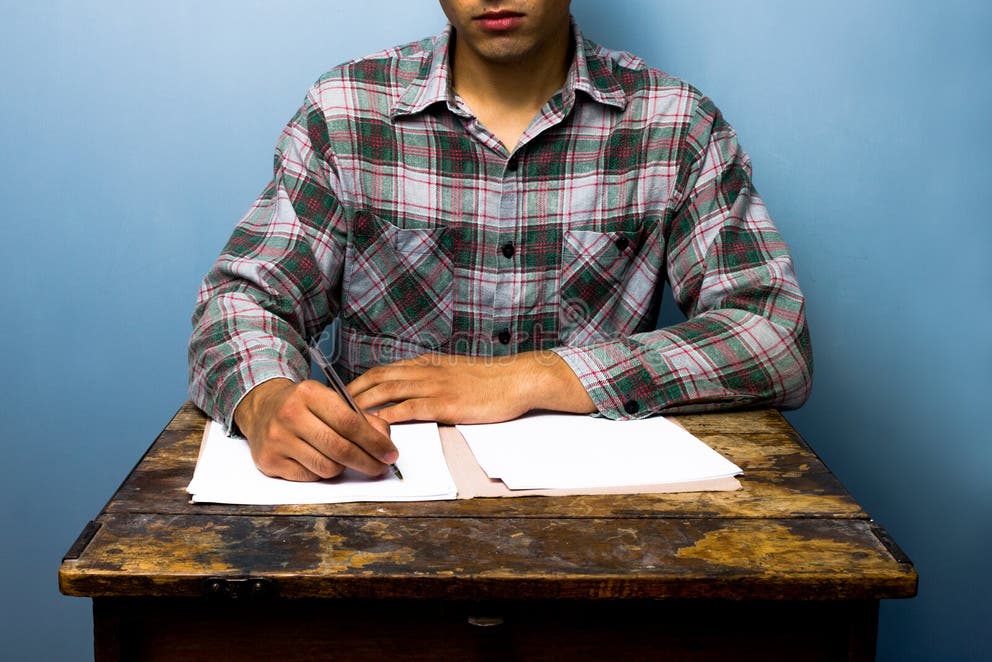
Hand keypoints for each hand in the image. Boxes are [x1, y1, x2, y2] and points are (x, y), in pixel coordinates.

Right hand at [233, 378, 397, 481]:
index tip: (390, 454)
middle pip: (340, 448)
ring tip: (344, 459)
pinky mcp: (269, 461)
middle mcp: (290, 415)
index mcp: (309, 393)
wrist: (261, 408)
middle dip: (367, 461)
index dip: (375, 442)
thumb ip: (360, 419)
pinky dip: (321, 472)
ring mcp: (278, 439)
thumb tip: (384, 443)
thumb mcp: (330, 400)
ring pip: (326, 467)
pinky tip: (320, 460)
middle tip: (380, 466)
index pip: (350, 423)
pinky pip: (309, 476)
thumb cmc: (303, 405)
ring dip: (343, 467)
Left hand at [349, 350, 595, 424]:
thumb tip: (412, 390)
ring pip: (388, 392)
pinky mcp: (444, 404)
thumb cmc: (490, 380)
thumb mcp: (454, 372)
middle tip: (330, 407)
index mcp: (426, 364)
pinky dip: (388, 417)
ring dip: (363, 405)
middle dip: (351, 393)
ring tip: (343, 417)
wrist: (516, 379)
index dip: (359, 382)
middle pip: (378, 379)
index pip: (383, 370)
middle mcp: (425, 371)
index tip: (341, 394)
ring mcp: (434, 387)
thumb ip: (432, 378)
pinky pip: (409, 409)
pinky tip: (374, 426)